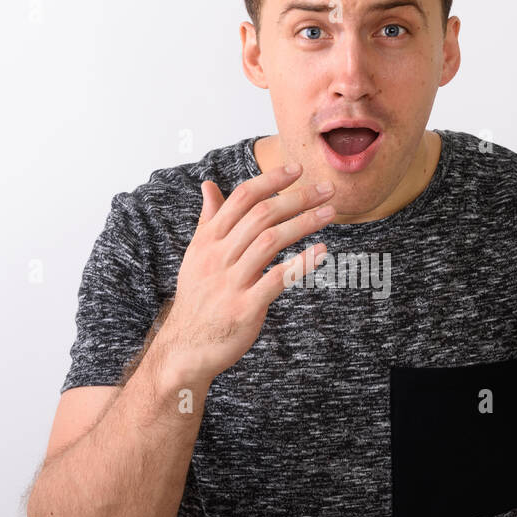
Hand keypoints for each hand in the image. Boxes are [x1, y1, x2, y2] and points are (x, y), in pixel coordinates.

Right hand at [159, 163, 334, 385]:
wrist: (186, 347)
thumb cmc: (198, 298)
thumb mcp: (196, 255)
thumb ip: (208, 219)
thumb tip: (209, 185)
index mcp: (208, 240)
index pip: (241, 199)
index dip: (271, 180)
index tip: (298, 169)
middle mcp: (217, 256)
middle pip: (261, 216)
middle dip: (297, 199)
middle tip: (326, 190)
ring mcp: (230, 282)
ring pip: (270, 242)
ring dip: (303, 224)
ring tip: (330, 214)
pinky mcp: (244, 308)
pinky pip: (276, 280)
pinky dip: (300, 264)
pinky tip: (320, 252)